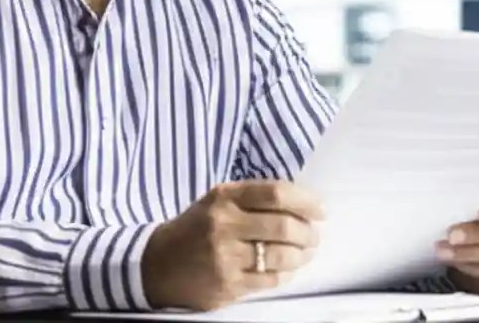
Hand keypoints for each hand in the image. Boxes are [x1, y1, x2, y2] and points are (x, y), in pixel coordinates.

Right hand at [142, 180, 324, 310]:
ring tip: (304, 253)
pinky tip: (286, 269)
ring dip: (301, 255)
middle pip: (283, 226)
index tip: (320, 210)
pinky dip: (285, 274)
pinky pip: (270, 280)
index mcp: (224, 197)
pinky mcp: (228, 285)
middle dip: (307, 233)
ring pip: (280, 256)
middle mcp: (224, 224)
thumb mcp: (217, 202)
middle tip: (314, 236)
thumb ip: (253, 199)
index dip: (305, 201)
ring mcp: (226, 257)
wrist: (157, 264)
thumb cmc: (196, 228)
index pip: (275, 194)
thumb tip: (302, 205)